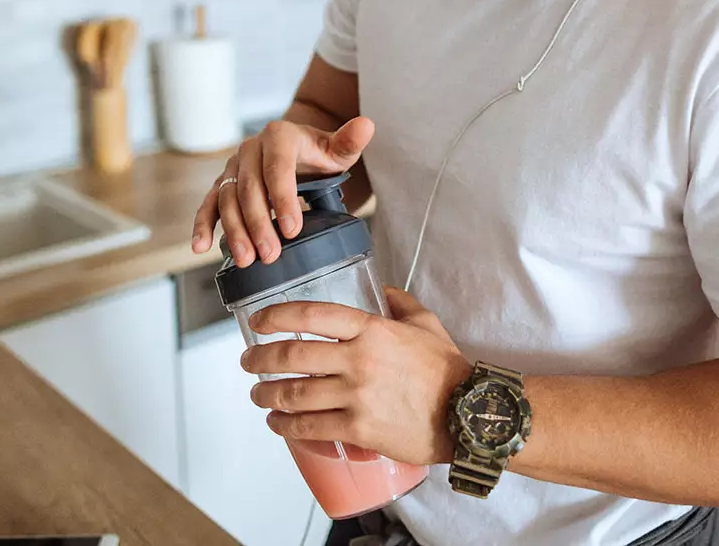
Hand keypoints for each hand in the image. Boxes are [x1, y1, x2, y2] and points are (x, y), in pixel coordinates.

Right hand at [191, 117, 374, 264]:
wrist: (296, 151)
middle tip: (271, 254)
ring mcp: (234, 167)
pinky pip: (210, 204)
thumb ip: (350, 141)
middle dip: (259, 224)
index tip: (293, 229)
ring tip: (247, 260)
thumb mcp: (338, 149)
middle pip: (250, 188)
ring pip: (228, 199)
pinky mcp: (223, 184)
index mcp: (279, 136)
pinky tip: (201, 247)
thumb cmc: (319, 154)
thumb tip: (367, 125)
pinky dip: (203, 225)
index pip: (277, 168)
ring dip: (234, 231)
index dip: (283, 199)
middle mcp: (251, 148)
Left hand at [241, 287, 472, 465]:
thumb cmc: (448, 370)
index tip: (259, 322)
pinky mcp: (358, 429)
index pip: (312, 315)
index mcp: (372, 329)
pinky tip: (277, 422)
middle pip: (292, 355)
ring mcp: (356, 396)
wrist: (469, 415)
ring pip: (293, 393)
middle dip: (261, 358)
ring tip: (257, 394)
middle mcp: (359, 360)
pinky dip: (284, 425)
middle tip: (249, 362)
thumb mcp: (426, 324)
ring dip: (266, 394)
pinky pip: (308, 427)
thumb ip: (400, 303)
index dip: (277, 316)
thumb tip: (383, 290)